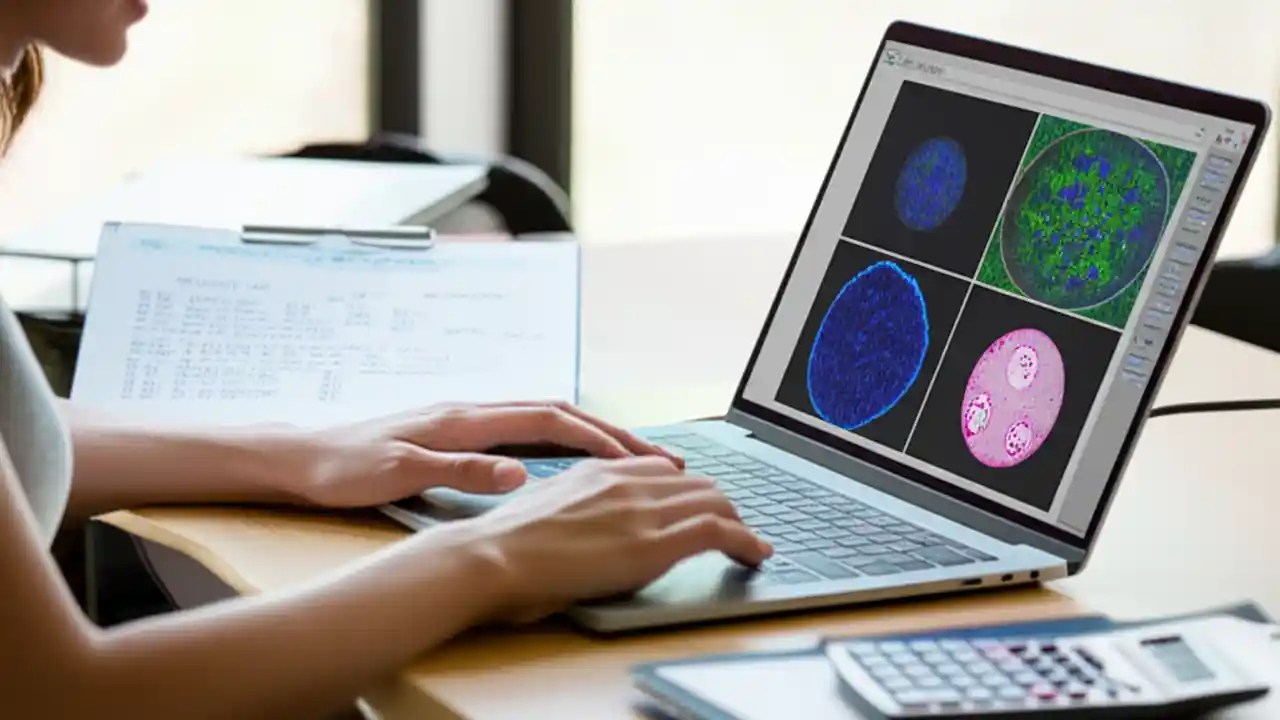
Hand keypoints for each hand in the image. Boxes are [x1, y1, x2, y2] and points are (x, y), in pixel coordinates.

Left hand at [284, 401, 681, 507]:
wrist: (301, 457)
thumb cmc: (344, 467)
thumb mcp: (398, 474)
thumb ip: (460, 472)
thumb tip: (519, 474)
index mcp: (465, 418)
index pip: (550, 420)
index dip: (600, 437)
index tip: (640, 458)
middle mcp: (472, 411)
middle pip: (559, 413)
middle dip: (612, 432)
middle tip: (659, 457)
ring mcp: (465, 420)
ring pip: (546, 420)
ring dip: (592, 435)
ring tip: (631, 459)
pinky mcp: (456, 433)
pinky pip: (526, 432)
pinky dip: (563, 442)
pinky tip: (572, 461)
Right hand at [440, 456, 772, 623]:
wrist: (489, 557)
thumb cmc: (501, 547)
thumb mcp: (543, 508)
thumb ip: (574, 504)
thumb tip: (586, 524)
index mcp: (597, 470)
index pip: (662, 469)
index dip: (688, 489)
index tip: (700, 504)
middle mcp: (625, 479)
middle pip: (697, 482)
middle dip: (721, 505)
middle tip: (733, 529)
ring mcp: (641, 508)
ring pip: (717, 500)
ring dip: (740, 523)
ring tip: (750, 546)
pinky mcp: (654, 542)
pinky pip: (719, 530)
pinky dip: (746, 541)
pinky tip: (755, 555)